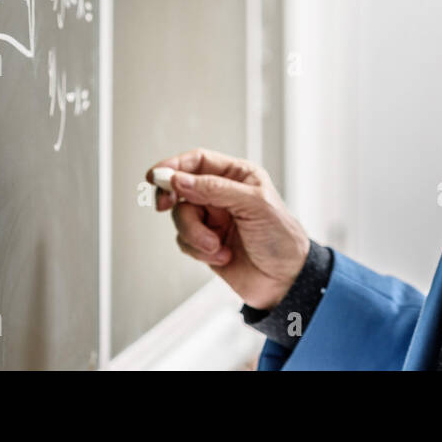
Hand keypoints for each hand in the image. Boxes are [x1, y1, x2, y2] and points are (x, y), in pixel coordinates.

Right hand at [147, 148, 309, 309]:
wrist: (285, 280)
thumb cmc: (280, 238)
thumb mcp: (254, 205)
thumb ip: (215, 189)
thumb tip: (179, 179)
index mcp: (238, 176)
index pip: (198, 161)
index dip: (174, 166)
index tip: (155, 176)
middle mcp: (223, 195)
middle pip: (181, 188)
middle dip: (172, 199)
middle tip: (163, 206)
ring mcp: (213, 219)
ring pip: (181, 217)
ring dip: (194, 233)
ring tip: (215, 246)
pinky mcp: (205, 243)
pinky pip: (184, 241)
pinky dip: (199, 250)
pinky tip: (222, 256)